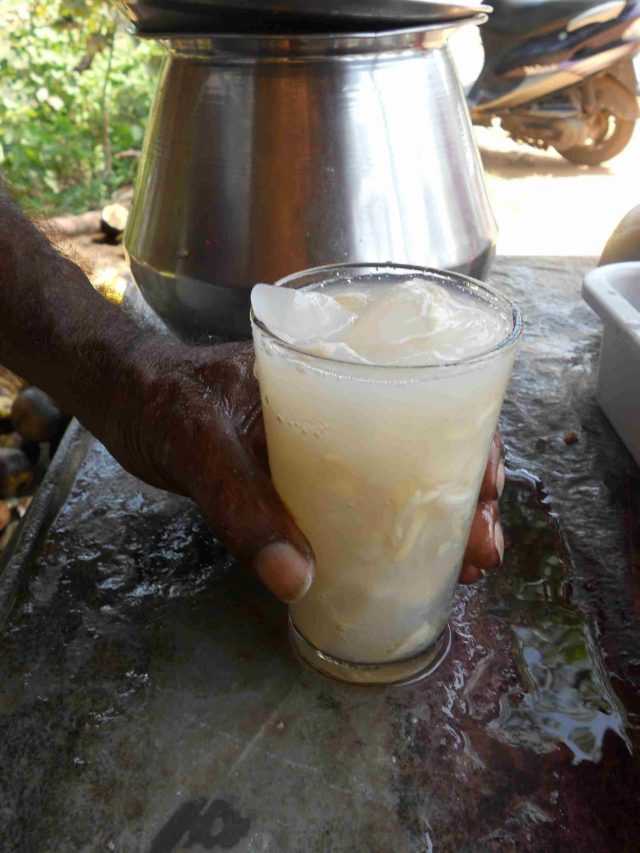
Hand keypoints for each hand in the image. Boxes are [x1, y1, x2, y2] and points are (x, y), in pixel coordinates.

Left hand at [104, 340, 504, 602]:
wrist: (124, 402)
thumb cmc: (163, 403)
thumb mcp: (201, 449)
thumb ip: (244, 508)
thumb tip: (302, 582)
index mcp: (337, 366)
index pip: (429, 390)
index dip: (474, 440)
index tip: (490, 493)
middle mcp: (345, 399)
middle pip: (432, 439)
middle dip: (470, 494)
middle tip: (484, 551)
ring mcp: (329, 436)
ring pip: (405, 472)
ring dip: (440, 516)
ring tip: (462, 565)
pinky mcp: (308, 469)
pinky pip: (366, 495)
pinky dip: (391, 527)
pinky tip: (406, 562)